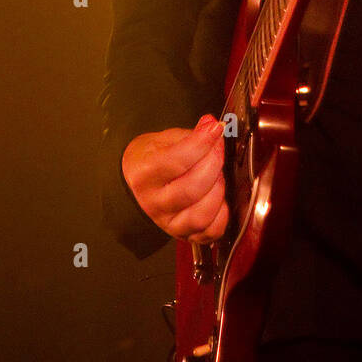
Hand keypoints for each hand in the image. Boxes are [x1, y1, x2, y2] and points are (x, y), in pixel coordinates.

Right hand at [122, 116, 229, 242]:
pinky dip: (221, 214)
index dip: (202, 142)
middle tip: (217, 148)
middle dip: (213, 163)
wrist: (140, 180)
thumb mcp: (165, 139)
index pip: (177, 161)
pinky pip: (211, 232)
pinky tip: (218, 197)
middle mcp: (153, 203)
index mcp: (144, 174)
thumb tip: (212, 126)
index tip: (215, 127)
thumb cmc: (154, 157)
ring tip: (217, 174)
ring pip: (201, 215)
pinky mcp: (184, 234)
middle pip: (192, 189)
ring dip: (218, 190)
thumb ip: (191, 134)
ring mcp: (169, 223)